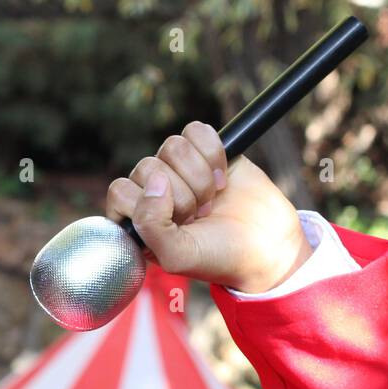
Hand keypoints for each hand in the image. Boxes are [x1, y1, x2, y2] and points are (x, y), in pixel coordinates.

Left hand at [104, 121, 311, 292]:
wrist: (267, 245)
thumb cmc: (218, 256)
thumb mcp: (177, 256)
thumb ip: (150, 226)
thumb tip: (155, 180)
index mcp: (136, 221)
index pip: (120, 191)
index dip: (151, 206)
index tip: (177, 226)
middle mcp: (152, 193)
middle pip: (147, 167)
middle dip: (182, 196)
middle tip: (199, 217)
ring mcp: (178, 170)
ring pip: (172, 146)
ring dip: (199, 177)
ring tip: (211, 200)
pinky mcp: (204, 151)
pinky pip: (195, 131)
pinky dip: (214, 154)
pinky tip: (222, 178)